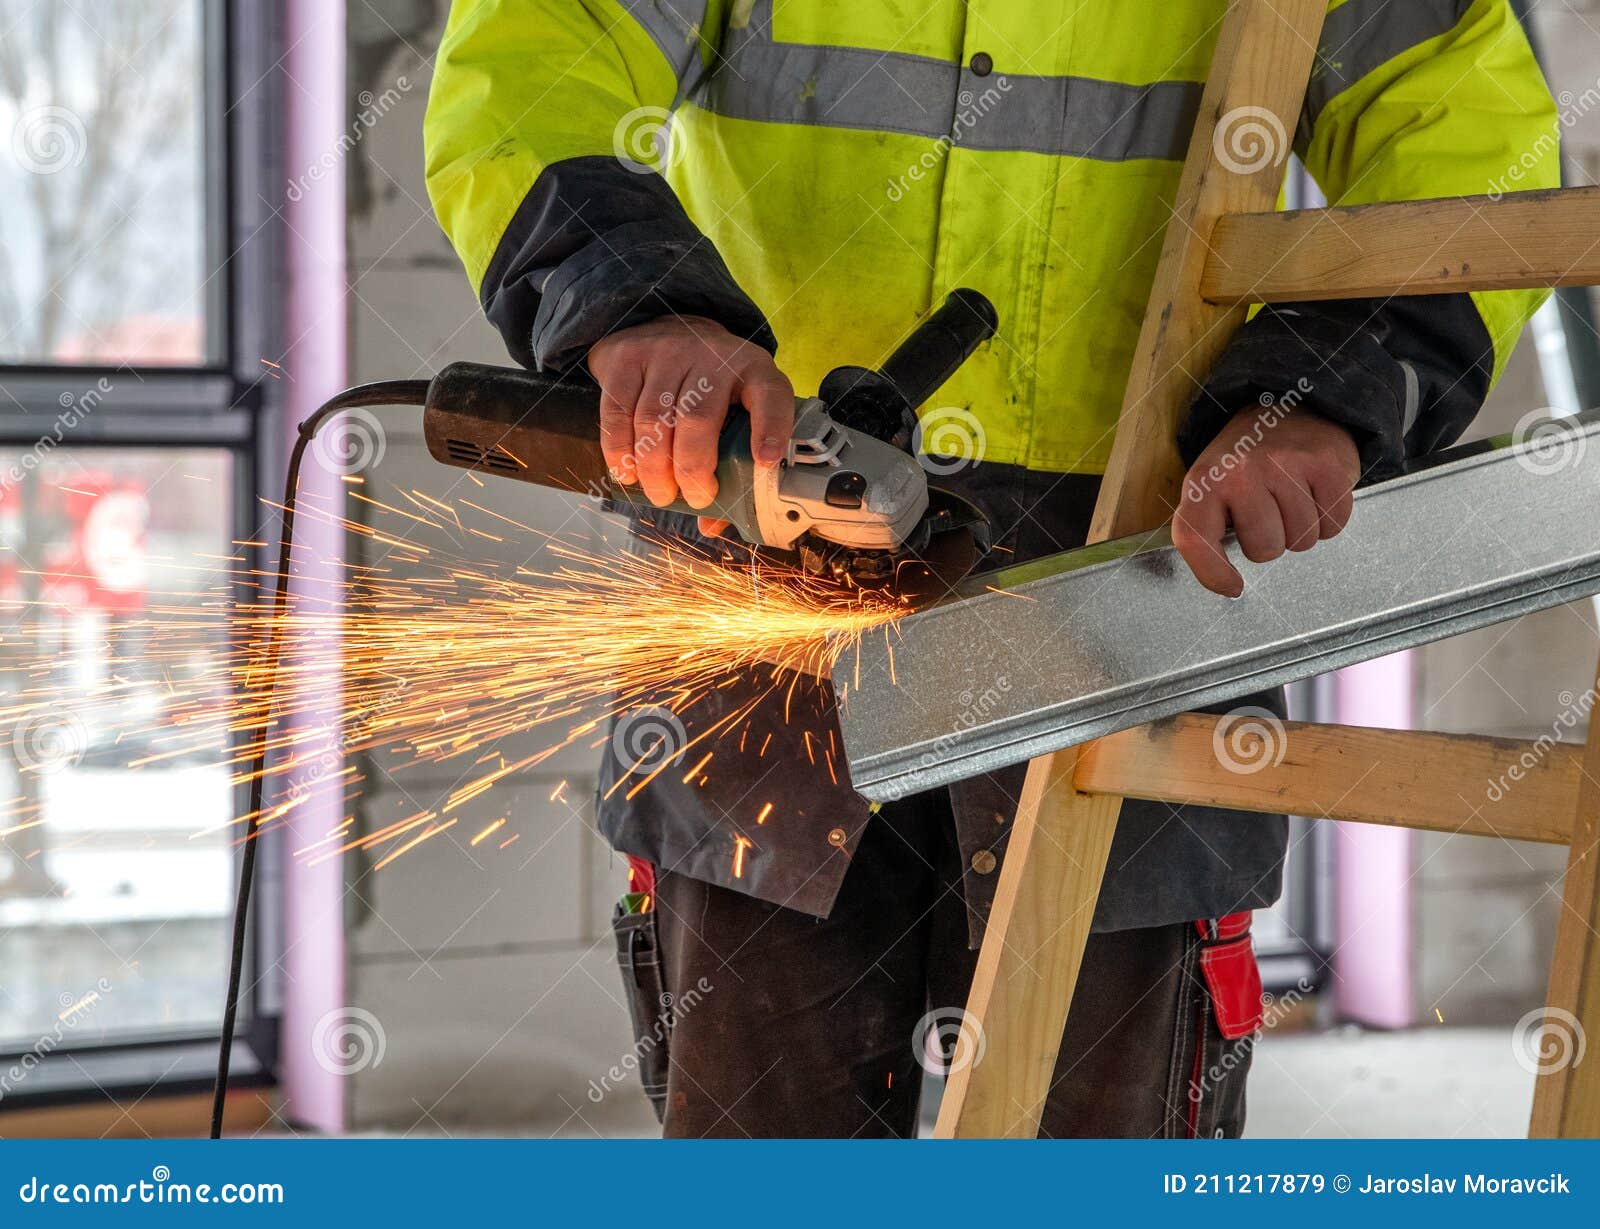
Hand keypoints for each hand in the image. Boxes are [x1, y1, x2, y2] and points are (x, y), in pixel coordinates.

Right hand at [587, 315, 793, 534]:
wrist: (668, 323)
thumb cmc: (709, 383)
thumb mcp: (735, 407)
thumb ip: (733, 460)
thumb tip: (713, 524)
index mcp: (753, 369)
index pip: (770, 395)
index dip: (771, 429)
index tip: (766, 462)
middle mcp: (712, 355)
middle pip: (699, 420)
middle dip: (692, 471)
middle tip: (692, 496)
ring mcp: (667, 352)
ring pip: (654, 420)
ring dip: (654, 468)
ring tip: (660, 493)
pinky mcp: (627, 357)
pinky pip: (618, 412)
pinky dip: (619, 450)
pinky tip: (627, 473)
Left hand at [1172, 406, 1359, 596]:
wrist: (1292, 406)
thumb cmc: (1247, 459)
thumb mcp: (1211, 484)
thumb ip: (1207, 528)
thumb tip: (1228, 585)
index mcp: (1204, 480)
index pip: (1195, 540)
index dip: (1212, 574)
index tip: (1233, 586)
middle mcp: (1242, 470)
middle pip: (1265, 550)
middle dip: (1271, 541)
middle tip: (1269, 509)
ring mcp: (1287, 465)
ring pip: (1301, 541)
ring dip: (1301, 529)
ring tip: (1291, 495)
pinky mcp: (1328, 465)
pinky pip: (1333, 525)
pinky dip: (1328, 519)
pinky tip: (1315, 492)